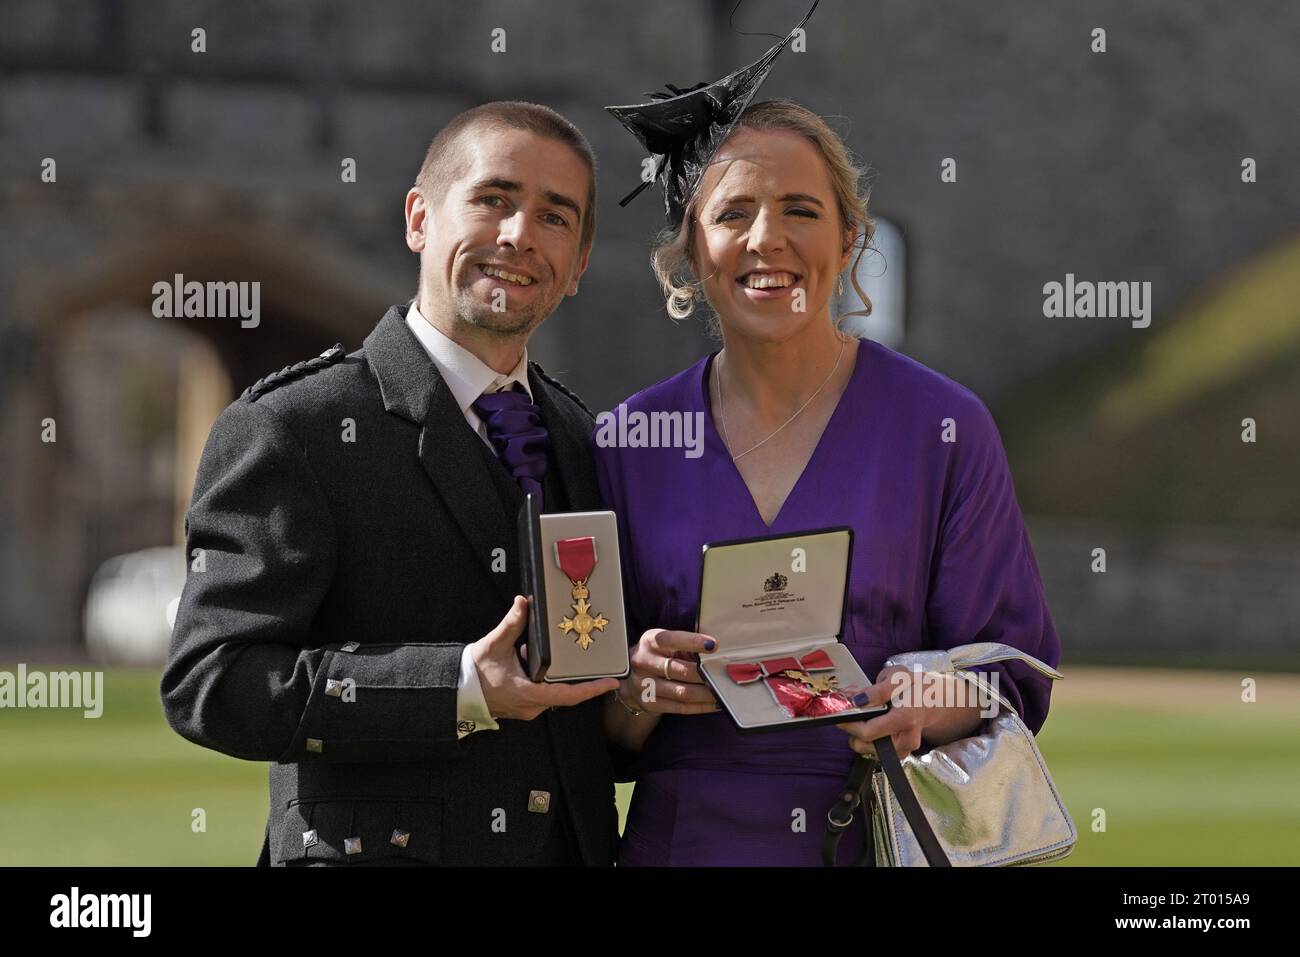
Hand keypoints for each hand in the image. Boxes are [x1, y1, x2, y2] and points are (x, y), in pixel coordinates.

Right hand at [471, 595, 619, 719]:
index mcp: (529, 693)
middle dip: (581, 679)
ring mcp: (528, 708)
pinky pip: (543, 693)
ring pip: (554, 693)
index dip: (592, 689)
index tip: (611, 683)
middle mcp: (532, 706)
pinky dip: (546, 678)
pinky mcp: (523, 706)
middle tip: (598, 666)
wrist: (456, 690)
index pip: (568, 695)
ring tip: (564, 657)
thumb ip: (511, 624)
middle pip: (566, 694)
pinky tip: (535, 661)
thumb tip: (523, 602)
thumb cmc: (475, 671)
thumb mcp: (494, 645)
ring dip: (559, 676)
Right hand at [619, 627, 719, 714]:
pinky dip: (700, 706)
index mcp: (650, 641)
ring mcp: (644, 685)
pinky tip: (714, 704)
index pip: (672, 639)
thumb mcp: (665, 644)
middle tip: (724, 674)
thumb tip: (715, 650)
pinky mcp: (650, 703)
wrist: (629, 677)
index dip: (693, 642)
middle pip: (680, 670)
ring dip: (706, 693)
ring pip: (682, 692)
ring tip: (722, 691)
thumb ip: (685, 646)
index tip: (713, 645)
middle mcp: (644, 662)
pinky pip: (680, 707)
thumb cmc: (656, 655)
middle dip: (704, 674)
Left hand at [836, 665, 949, 760]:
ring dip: (858, 734)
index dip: (848, 722)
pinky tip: (874, 725)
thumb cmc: (914, 687)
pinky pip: (873, 751)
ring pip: (865, 749)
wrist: (932, 702)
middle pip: (863, 743)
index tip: (839, 711)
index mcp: (906, 718)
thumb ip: (876, 690)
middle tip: (851, 711)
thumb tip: (856, 700)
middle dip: (851, 727)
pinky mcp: (900, 755)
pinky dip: (868, 740)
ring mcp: (904, 750)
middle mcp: (906, 739)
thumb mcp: (898, 677)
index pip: (867, 731)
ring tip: (866, 716)